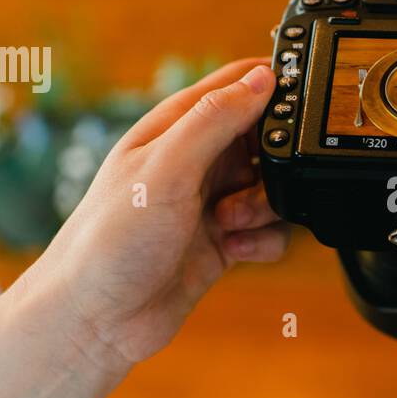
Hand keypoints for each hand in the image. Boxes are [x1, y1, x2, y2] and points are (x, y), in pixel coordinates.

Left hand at [16, 57, 287, 370]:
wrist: (96, 319)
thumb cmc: (112, 238)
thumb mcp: (166, 168)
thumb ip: (215, 120)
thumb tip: (262, 79)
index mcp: (177, 127)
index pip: (238, 83)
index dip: (273, 87)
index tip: (300, 107)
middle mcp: (196, 160)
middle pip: (266, 139)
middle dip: (275, 161)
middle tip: (253, 182)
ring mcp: (211, 202)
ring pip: (272, 188)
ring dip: (266, 206)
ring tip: (230, 224)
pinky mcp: (223, 242)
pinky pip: (268, 231)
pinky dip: (262, 241)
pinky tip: (233, 252)